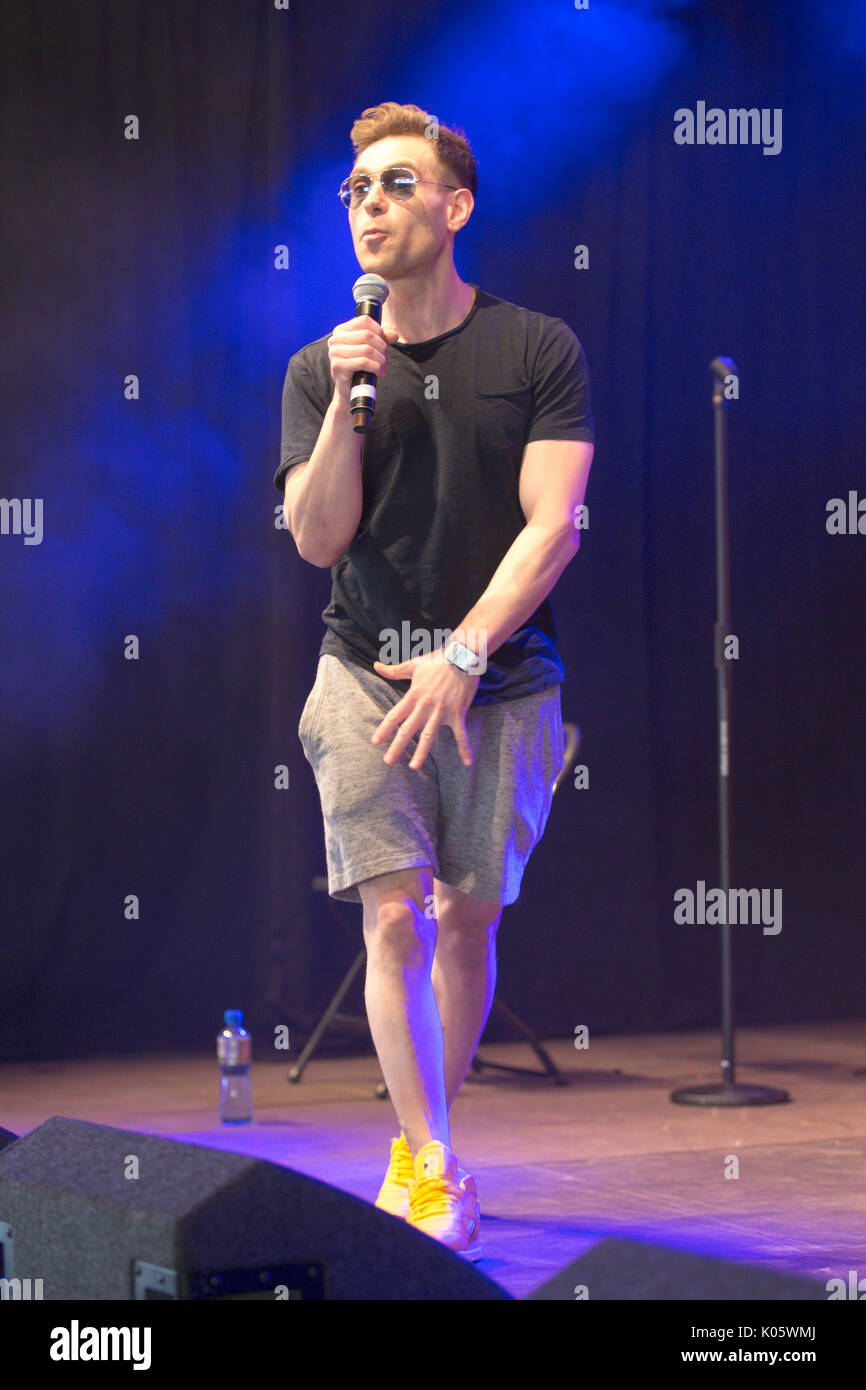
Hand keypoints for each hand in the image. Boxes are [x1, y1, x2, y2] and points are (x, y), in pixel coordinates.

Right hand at [327, 316, 399, 407]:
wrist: (349, 390)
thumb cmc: (360, 368)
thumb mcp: (371, 350)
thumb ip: (382, 339)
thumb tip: (394, 335)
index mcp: (340, 331)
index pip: (364, 321)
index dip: (379, 330)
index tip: (385, 343)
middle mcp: (334, 340)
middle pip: (367, 335)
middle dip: (381, 347)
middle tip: (385, 358)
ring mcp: (334, 353)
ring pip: (367, 349)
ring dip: (380, 359)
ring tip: (382, 366)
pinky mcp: (338, 366)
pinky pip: (363, 362)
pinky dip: (376, 367)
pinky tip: (380, 372)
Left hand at [371, 647, 479, 769]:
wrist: (463, 657)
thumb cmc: (438, 661)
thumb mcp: (414, 665)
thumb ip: (394, 670)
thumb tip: (375, 666)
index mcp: (414, 696)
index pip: (394, 715)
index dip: (384, 729)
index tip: (375, 742)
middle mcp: (425, 706)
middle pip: (408, 730)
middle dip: (397, 746)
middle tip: (388, 761)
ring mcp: (442, 711)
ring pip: (429, 736)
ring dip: (421, 753)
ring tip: (413, 767)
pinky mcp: (458, 714)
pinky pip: (461, 735)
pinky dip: (464, 749)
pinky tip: (467, 762)